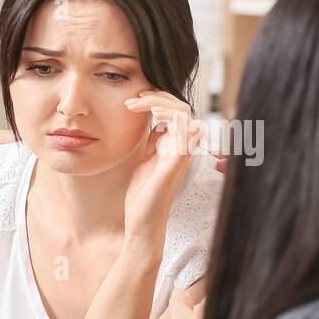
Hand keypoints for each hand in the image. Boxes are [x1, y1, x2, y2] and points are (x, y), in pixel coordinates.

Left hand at [122, 91, 202, 244]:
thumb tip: (156, 124)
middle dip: (158, 96)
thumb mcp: (145, 160)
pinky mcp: (177, 162)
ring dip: (163, 102)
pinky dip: (171, 117)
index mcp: (174, 144)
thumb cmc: (143, 194)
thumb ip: (153, 142)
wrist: (142, 222)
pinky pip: (185, 130)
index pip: (175, 111)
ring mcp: (181, 153)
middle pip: (182, 107)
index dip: (158, 99)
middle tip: (133, 99)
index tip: (134, 100)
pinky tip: (153, 115)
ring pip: (185, 113)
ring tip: (141, 103)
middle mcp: (181, 146)